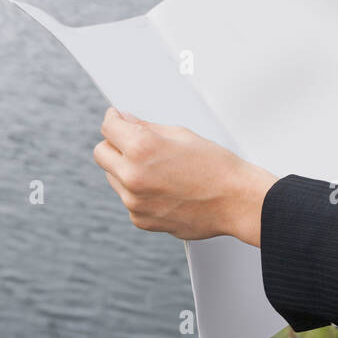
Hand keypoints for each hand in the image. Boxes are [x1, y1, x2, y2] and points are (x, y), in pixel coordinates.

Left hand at [94, 108, 277, 245]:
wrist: (236, 201)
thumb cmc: (216, 166)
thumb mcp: (181, 134)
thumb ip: (145, 127)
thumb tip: (125, 121)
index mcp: (142, 148)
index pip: (108, 127)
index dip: (114, 119)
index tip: (118, 119)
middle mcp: (132, 176)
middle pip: (101, 153)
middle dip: (115, 144)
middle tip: (135, 143)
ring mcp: (134, 202)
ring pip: (113, 178)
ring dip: (127, 170)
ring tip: (160, 169)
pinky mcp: (141, 219)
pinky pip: (128, 199)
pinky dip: (139, 192)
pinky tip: (165, 188)